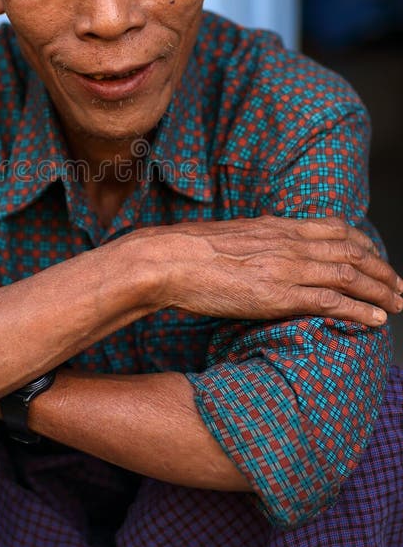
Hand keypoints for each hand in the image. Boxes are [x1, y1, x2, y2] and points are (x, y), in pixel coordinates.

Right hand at [136, 215, 402, 326]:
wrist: (167, 259)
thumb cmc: (187, 252)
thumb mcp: (229, 236)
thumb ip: (254, 241)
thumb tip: (261, 248)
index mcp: (276, 227)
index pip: (333, 229)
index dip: (362, 243)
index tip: (374, 254)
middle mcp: (288, 243)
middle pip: (350, 251)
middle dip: (380, 268)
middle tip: (398, 284)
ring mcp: (286, 268)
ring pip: (348, 275)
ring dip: (379, 290)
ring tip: (397, 303)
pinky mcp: (279, 295)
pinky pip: (331, 302)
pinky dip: (359, 310)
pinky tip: (375, 319)